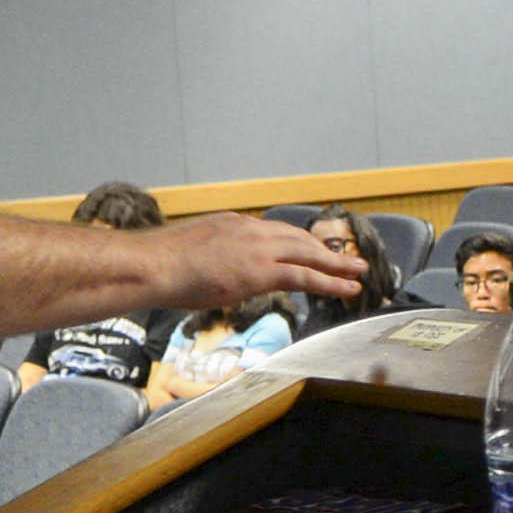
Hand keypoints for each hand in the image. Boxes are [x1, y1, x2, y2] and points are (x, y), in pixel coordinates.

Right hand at [153, 212, 362, 315]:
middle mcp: (251, 231)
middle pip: (299, 239)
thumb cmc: (161, 265)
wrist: (154, 264)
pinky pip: (305, 276)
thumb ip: (212, 258)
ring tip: (359, 274)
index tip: (313, 250)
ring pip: (308, 255)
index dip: (298, 244)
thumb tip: (212, 271)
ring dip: (337, 266)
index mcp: (234, 224)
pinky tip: (347, 288)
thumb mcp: (192, 251)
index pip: (275, 233)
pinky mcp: (261, 271)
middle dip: (326, 250)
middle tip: (349, 259)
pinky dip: (330, 282)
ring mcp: (258, 249)